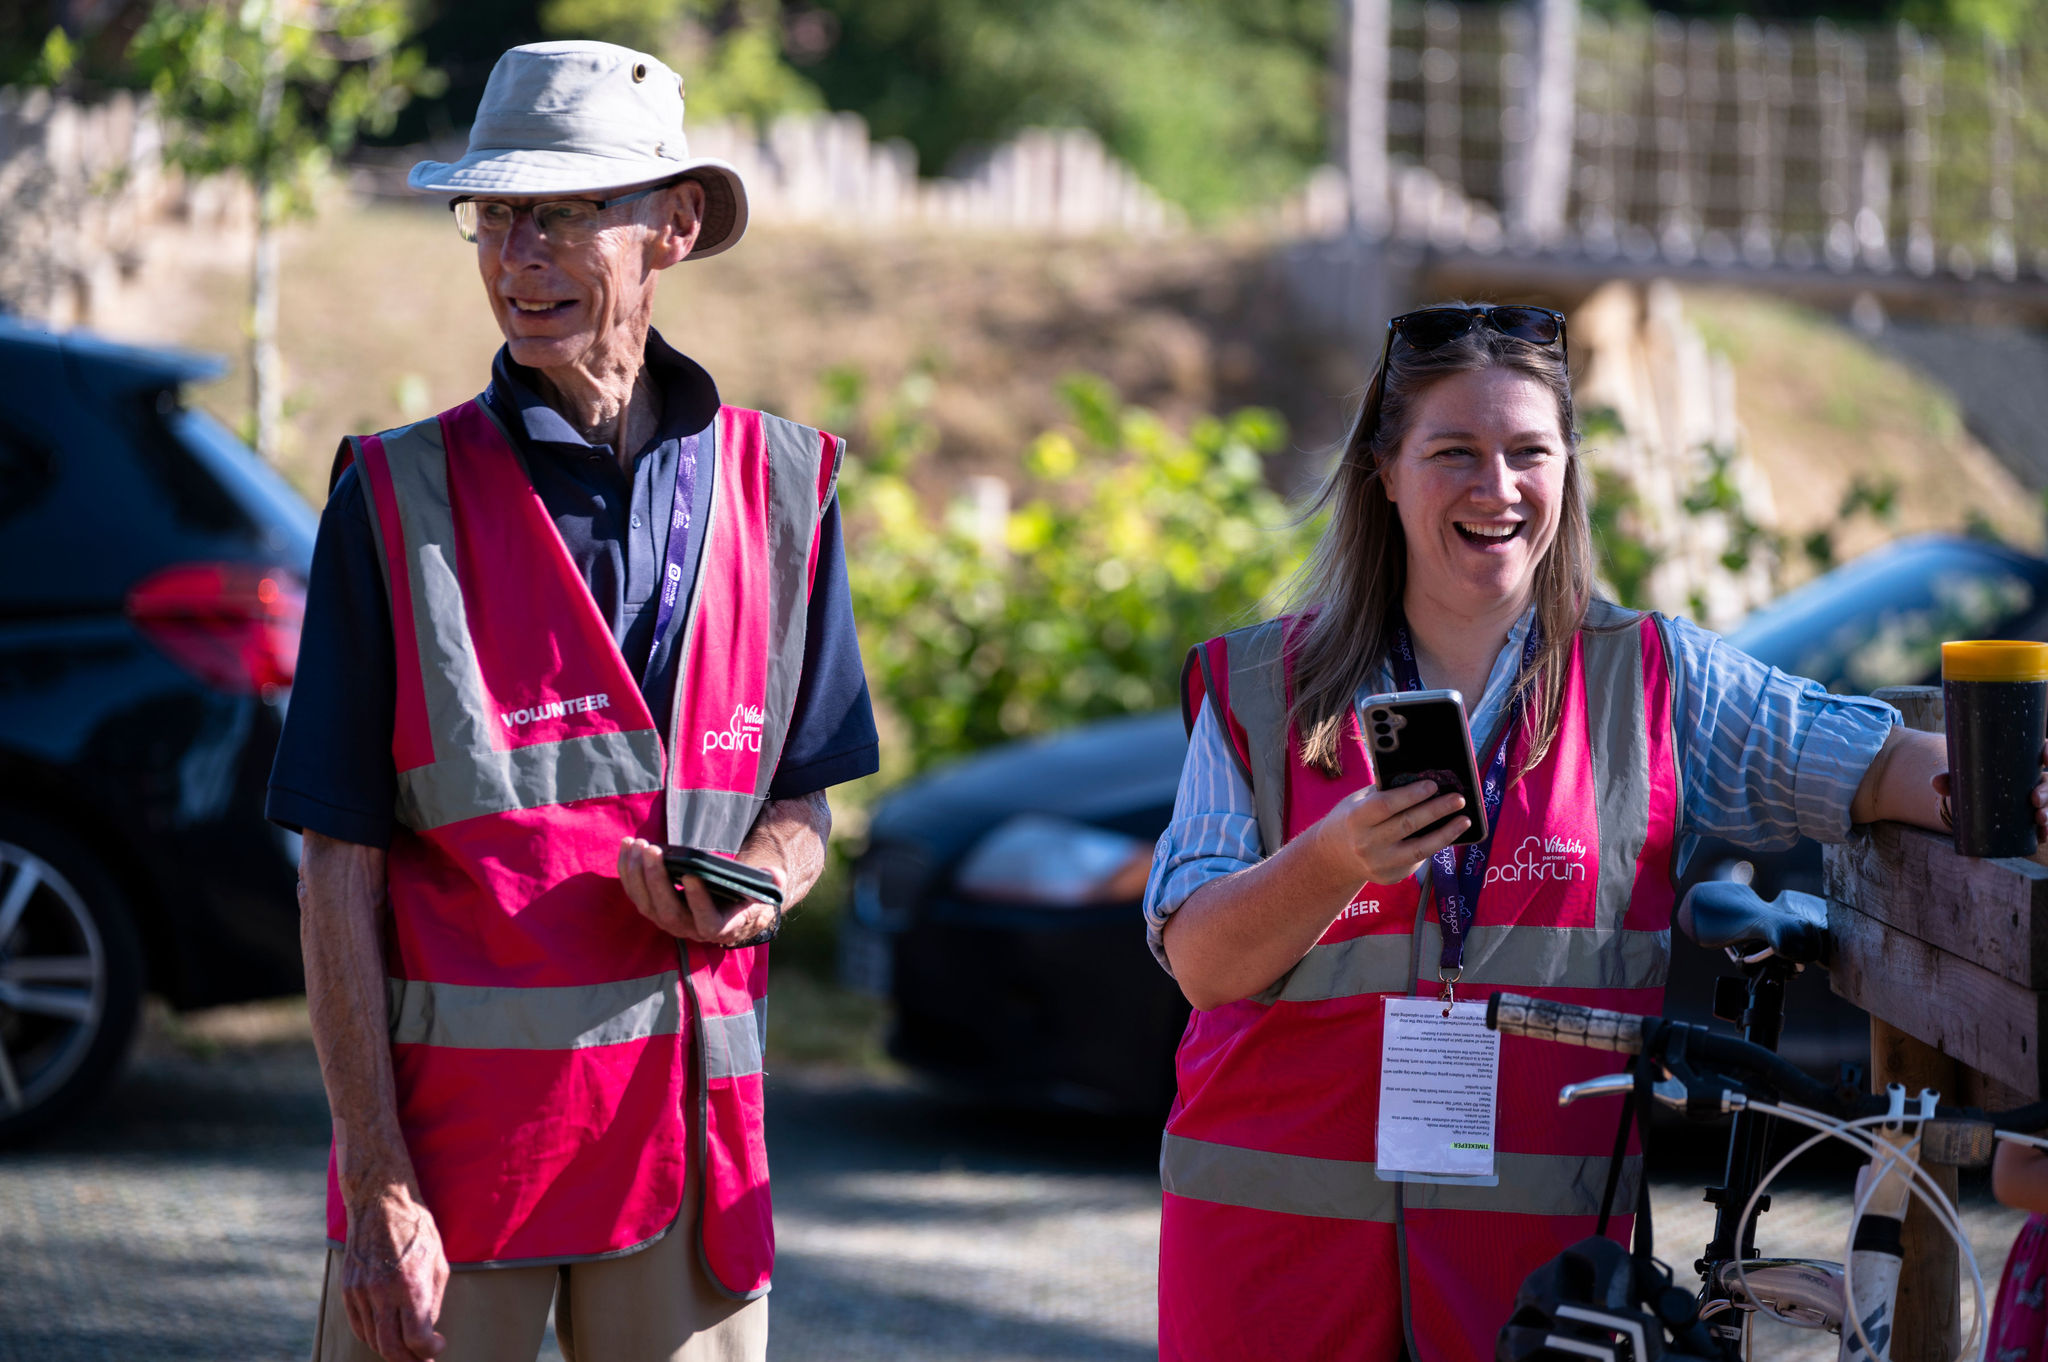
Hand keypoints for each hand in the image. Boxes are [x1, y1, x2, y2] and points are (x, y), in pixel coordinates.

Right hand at [342, 1187, 447, 1361]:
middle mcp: (381, 1292)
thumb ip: (432, 1299)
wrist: (379, 1202)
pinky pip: (358, 1325)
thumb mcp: (438, 1261)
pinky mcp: (347, 1288)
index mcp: (410, 1284)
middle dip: (408, 1360)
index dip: (429, 1350)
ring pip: (372, 1340)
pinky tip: (386, 1336)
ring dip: (390, 1351)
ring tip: (407, 1350)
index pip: (416, 1337)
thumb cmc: (416, 1229)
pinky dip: (372, 1337)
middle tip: (422, 1360)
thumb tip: (426, 1329)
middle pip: (390, 1347)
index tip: (438, 1346)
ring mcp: (360, 1291)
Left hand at [616, 837, 783, 945]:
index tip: (691, 876)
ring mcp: (668, 921)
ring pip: (646, 903)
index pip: (706, 920)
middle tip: (653, 850)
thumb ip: (773, 883)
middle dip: (657, 879)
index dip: (698, 900)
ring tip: (638, 844)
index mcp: (721, 927)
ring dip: (638, 873)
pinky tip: (629, 846)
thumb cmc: (748, 895)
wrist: (730, 910)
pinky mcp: (653, 908)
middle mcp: (690, 929)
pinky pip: (635, 892)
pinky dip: (628, 870)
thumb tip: (773, 875)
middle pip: (667, 910)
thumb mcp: (766, 889)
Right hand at [1316, 779, 1469, 885]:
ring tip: (1464, 820)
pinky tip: (1448, 834)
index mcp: (1356, 819)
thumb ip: (1385, 793)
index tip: (1433, 785)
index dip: (1411, 794)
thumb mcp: (1358, 802)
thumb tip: (1421, 780)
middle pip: (1408, 824)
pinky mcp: (1390, 877)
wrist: (1333, 858)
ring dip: (1446, 833)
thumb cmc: (1351, 821)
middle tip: (1458, 799)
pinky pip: (1418, 860)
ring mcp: (1379, 863)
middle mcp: (1366, 844)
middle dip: (1437, 810)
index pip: (1387, 805)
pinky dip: (1435, 845)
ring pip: (1420, 849)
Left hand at [1930, 738, 2047, 837]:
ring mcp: (2037, 803)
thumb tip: (1935, 782)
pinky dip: (2045, 831)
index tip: (2045, 755)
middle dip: (2046, 791)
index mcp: (2022, 767)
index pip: (2043, 755)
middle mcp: (2034, 783)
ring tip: (2038, 818)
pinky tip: (2042, 834)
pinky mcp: (2032, 822)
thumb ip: (1950, 781)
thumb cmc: (1974, 787)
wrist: (1974, 809)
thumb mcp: (1964, 782)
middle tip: (2033, 799)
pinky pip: (2045, 827)